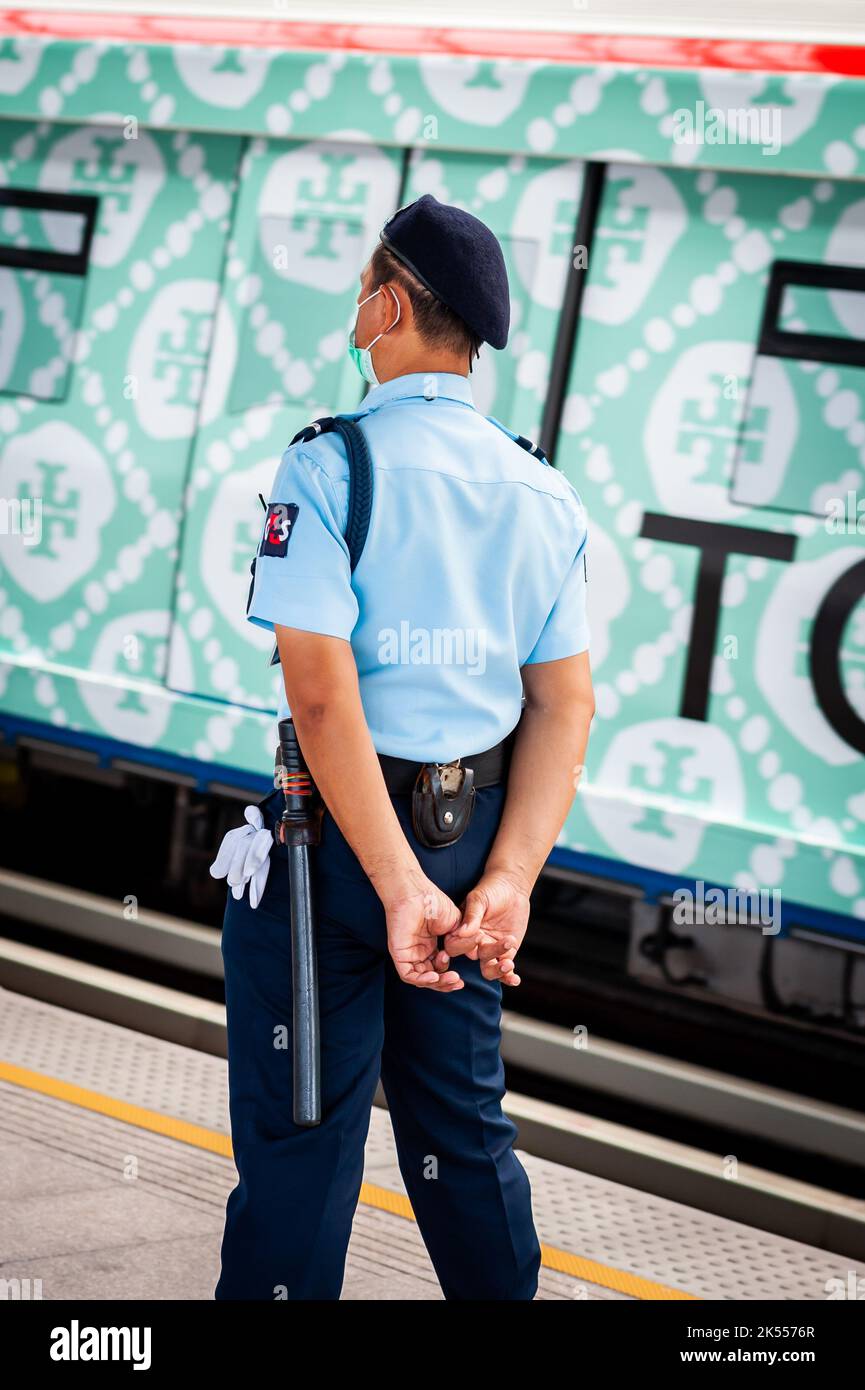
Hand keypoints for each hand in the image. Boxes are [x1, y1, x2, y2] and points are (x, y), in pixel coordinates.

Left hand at [384, 876, 473, 990]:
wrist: (417, 893)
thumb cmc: (433, 902)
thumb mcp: (456, 924)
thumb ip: (463, 940)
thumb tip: (473, 955)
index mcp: (430, 946)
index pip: (439, 969)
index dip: (449, 977)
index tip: (461, 977)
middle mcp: (419, 952)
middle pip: (431, 977)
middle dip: (445, 983)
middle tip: (458, 982)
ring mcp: (408, 953)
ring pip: (421, 979)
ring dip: (437, 983)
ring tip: (451, 978)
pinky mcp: (399, 954)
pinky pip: (408, 975)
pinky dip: (422, 980)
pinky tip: (435, 977)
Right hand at [448, 869, 530, 985]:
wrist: (512, 888)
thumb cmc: (491, 890)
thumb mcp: (479, 899)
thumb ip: (472, 915)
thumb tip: (463, 932)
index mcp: (460, 931)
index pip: (455, 946)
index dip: (464, 945)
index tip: (479, 936)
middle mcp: (473, 944)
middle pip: (473, 958)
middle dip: (488, 955)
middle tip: (502, 944)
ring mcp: (489, 950)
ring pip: (488, 968)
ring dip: (498, 970)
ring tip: (508, 963)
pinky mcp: (505, 953)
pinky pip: (504, 969)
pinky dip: (509, 977)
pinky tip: (515, 979)